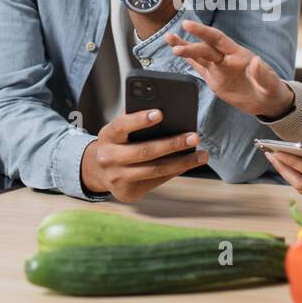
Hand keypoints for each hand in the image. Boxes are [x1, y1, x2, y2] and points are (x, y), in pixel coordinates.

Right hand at [80, 108, 207, 202]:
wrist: (100, 171)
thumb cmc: (118, 142)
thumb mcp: (120, 128)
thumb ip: (136, 118)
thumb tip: (167, 110)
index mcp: (107, 136)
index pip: (122, 126)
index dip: (140, 120)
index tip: (160, 113)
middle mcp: (108, 158)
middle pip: (144, 151)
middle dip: (172, 144)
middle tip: (194, 137)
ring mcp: (117, 178)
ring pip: (155, 170)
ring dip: (182, 162)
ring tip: (202, 155)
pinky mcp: (127, 192)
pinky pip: (157, 181)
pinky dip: (175, 172)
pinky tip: (189, 164)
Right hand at [165, 20, 293, 118]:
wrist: (268, 103)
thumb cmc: (272, 90)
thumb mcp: (271, 84)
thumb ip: (262, 74)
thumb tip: (255, 61)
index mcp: (239, 54)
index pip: (217, 39)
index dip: (202, 31)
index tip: (188, 25)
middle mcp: (226, 58)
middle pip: (205, 49)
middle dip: (189, 46)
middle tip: (175, 46)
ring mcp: (219, 69)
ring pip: (198, 55)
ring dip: (184, 48)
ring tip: (168, 39)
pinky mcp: (215, 80)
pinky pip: (199, 68)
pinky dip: (188, 61)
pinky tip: (177, 53)